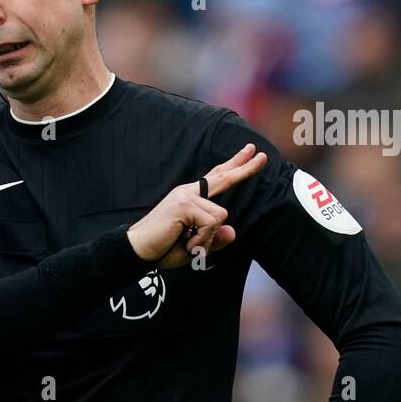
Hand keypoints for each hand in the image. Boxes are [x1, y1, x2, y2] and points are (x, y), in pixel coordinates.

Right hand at [125, 144, 267, 268]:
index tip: (250, 151)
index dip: (234, 164)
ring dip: (207, 237)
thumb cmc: (162, 248)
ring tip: (189, 245)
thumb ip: (213, 239)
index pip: (216, 177)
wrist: (137, 250)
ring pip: (220, 215)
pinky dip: (202, 239)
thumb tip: (233, 232)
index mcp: (190, 197)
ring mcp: (186, 196)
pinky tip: (186, 243)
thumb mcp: (195, 246)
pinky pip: (211, 223)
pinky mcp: (184, 205)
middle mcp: (189, 192)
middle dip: (245, 168)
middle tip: (263, 156)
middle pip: (223, 177)